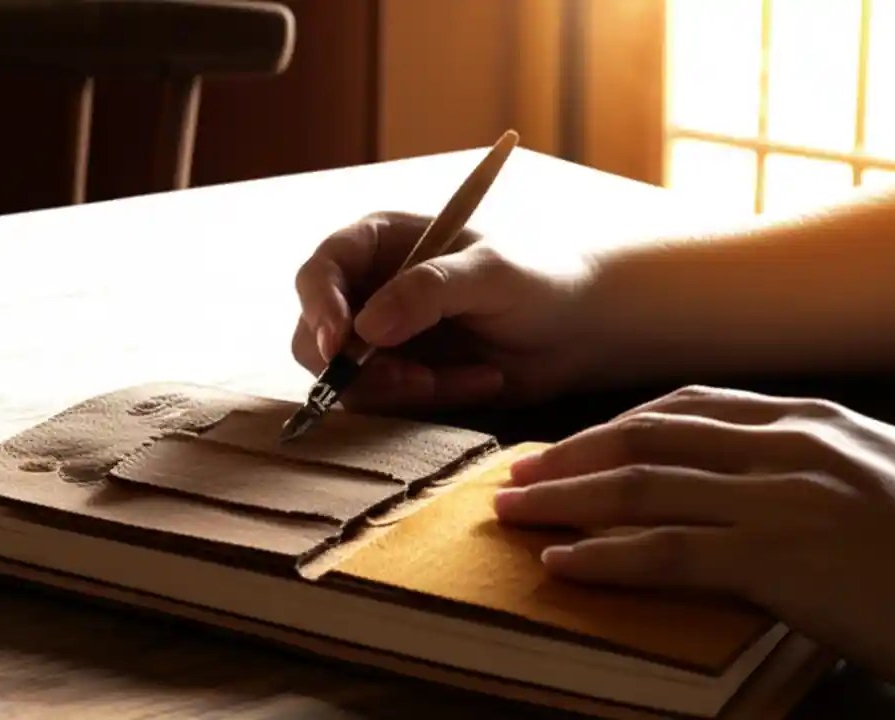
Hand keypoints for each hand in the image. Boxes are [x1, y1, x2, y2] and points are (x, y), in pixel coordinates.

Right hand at [291, 211, 596, 412]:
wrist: (579, 330)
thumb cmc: (540, 280)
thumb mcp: (491, 274)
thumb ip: (429, 290)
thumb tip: (366, 326)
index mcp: (378, 243)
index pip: (320, 272)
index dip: (319, 308)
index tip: (340, 347)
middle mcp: (367, 289)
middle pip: (315, 335)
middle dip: (357, 368)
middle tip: (415, 381)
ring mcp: (379, 338)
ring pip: (345, 379)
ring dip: (399, 389)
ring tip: (466, 376)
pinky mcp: (399, 378)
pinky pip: (385, 403)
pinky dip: (427, 400)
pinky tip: (480, 380)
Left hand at [493, 385, 894, 685]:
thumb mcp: (872, 478)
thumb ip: (802, 463)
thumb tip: (731, 479)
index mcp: (809, 419)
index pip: (686, 406)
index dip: (614, 425)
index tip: (567, 445)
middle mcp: (788, 445)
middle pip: (648, 437)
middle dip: (571, 456)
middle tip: (515, 473)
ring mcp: (782, 499)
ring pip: (642, 488)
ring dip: (564, 500)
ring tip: (511, 513)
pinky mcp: (781, 559)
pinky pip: (667, 553)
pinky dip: (604, 558)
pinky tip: (561, 565)